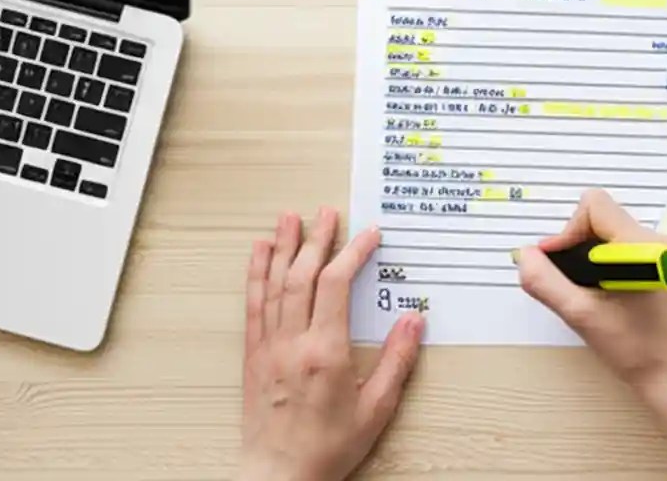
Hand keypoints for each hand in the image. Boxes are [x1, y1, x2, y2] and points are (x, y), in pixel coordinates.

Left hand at [240, 208, 425, 480]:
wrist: (280, 475)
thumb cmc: (327, 448)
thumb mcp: (376, 408)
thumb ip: (397, 361)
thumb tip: (413, 322)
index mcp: (325, 352)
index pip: (336, 285)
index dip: (352, 253)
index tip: (367, 236)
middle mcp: (292, 343)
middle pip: (301, 275)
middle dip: (316, 239)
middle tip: (327, 213)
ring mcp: (268, 347)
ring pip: (273, 283)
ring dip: (282, 246)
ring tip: (289, 218)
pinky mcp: (253, 355)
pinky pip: (253, 304)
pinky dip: (256, 274)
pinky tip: (259, 254)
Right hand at [516, 189, 666, 391]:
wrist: (666, 373)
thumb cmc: (629, 348)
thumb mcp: (578, 315)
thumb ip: (545, 282)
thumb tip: (525, 254)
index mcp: (646, 248)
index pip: (596, 206)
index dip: (569, 230)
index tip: (560, 263)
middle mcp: (662, 241)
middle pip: (603, 215)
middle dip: (579, 242)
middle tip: (571, 279)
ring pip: (612, 227)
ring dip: (591, 250)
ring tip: (587, 285)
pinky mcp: (665, 259)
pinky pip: (624, 240)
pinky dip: (606, 256)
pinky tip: (603, 285)